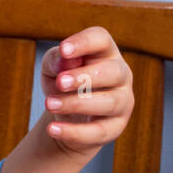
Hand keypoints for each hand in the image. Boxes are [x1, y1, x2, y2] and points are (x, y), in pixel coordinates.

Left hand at [39, 28, 133, 159]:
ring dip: (77, 103)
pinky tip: (53, 129)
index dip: (84, 42)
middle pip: (112, 71)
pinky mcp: (115, 128)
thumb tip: (63, 60)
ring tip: (49, 104)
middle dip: (85, 76)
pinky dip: (74, 132)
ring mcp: (123, 102)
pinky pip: (98, 132)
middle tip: (60, 82)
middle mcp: (121, 75)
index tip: (64, 50)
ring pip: (108, 102)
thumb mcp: (52, 69)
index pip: (102, 40)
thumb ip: (55, 60)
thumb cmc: (64, 84)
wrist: (69, 119)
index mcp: (106, 53)